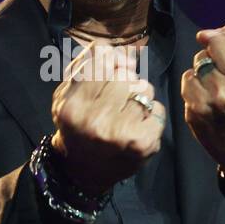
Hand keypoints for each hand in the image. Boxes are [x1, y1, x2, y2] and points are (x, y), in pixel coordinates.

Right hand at [50, 43, 165, 195]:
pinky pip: (157, 108)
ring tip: (125, 112)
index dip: (108, 59)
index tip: (108, 67)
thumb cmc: (75, 125)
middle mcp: (95, 121)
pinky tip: (137, 125)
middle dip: (123, 81)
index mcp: (72, 106)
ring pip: (144, 89)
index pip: (100, 59)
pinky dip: (151, 113)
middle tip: (115, 99)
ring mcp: (121, 134)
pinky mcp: (143, 143)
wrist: (82, 171)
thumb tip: (123, 52)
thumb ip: (87, 64)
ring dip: (138, 96)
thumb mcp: (66, 93)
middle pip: (124, 75)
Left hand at [181, 22, 224, 180]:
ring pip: (200, 60)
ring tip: (217, 83)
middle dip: (217, 47)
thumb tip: (212, 31)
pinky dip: (194, 83)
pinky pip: (187, 78)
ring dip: (206, 67)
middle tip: (223, 63)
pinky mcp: (197, 110)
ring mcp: (218, 99)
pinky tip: (206, 95)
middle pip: (216, 41)